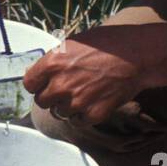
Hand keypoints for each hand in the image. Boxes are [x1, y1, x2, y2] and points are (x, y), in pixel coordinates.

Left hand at [22, 25, 153, 127]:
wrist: (137, 57)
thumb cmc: (107, 44)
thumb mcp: (73, 43)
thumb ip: (54, 60)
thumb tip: (41, 73)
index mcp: (52, 63)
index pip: (29, 84)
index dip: (37, 83)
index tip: (44, 83)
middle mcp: (60, 84)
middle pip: (42, 102)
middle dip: (51, 96)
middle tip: (65, 88)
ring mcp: (76, 102)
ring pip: (59, 113)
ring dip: (67, 106)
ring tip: (82, 93)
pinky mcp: (92, 114)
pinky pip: (77, 121)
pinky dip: (83, 115)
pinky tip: (92, 101)